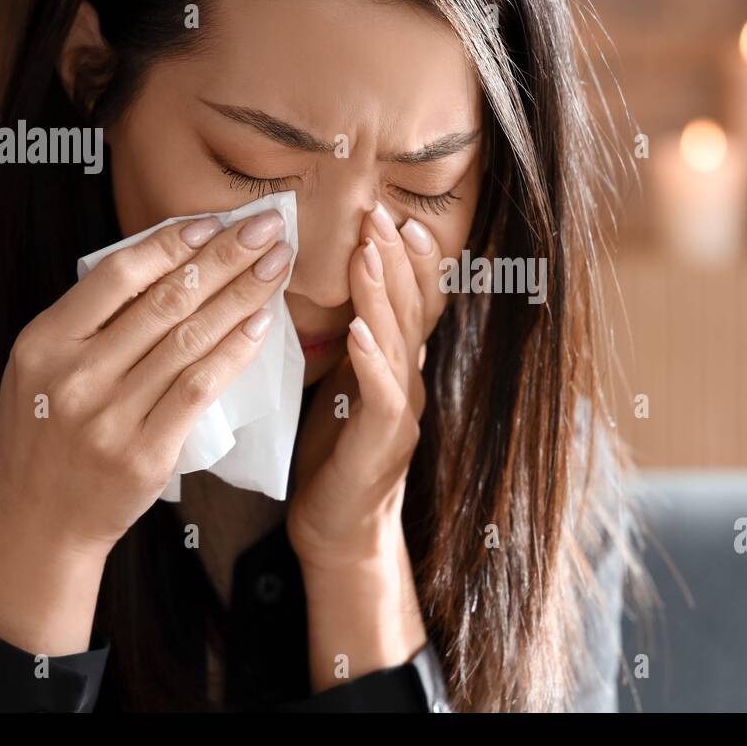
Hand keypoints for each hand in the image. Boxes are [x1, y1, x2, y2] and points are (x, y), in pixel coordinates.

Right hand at [0, 207, 293, 656]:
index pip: (117, 275)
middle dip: (226, 256)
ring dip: (242, 294)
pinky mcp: (146, 452)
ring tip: (277, 266)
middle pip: (166, 299)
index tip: (215, 221)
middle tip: (268, 227)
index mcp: (44, 342)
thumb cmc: (49, 436)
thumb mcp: (43, 370)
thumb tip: (166, 262)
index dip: (171, 242)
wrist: (38, 524)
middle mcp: (75, 374)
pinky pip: (201, 386)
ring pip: (191, 338)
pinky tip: (262, 323)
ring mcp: (110, 415)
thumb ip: (90, 323)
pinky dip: (235, 350)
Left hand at [286, 202, 445, 570]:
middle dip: (397, 259)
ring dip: (384, 294)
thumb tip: (336, 294)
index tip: (393, 214)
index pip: (412, 301)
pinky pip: (381, 395)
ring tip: (368, 252)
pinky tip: (358, 330)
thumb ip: (351, 345)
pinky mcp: (381, 444)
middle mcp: (409, 382)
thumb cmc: (333, 457)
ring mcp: (401, 414)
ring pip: (398, 343)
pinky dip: (371, 360)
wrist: (339, 532)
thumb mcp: (341, 387)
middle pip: (412, 310)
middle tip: (380, 213)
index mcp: (397, 367)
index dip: (408, 259)